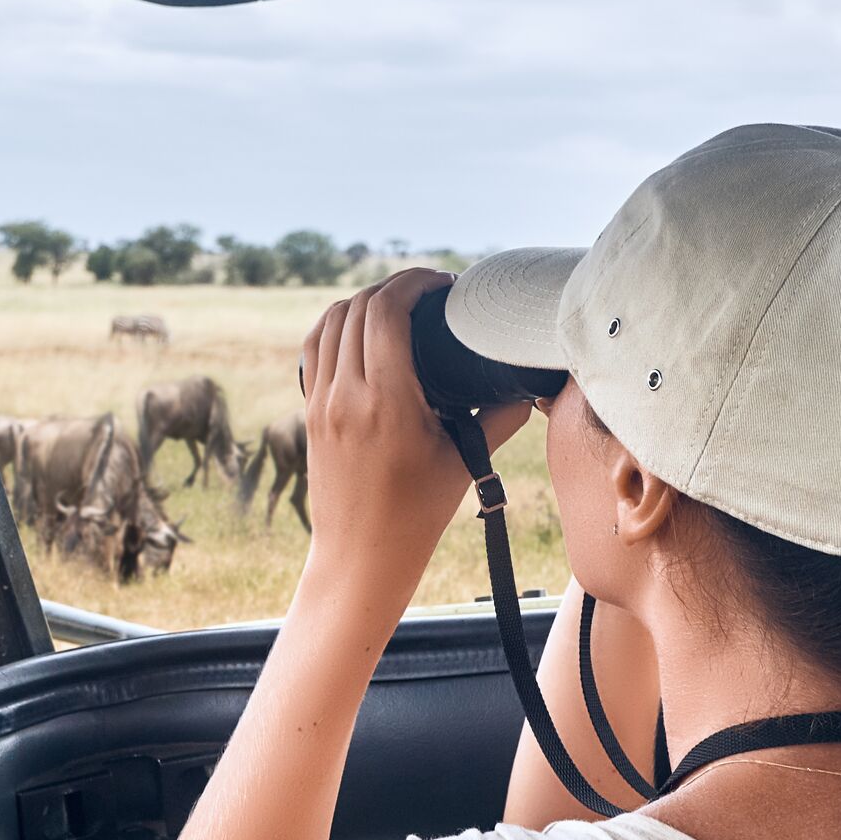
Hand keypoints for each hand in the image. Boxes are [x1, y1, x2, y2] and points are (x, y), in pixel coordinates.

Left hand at [298, 269, 532, 604]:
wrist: (360, 557)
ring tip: (397, 303)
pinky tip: (360, 329)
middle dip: (393, 287)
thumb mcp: (463, 463)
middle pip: (358, 308)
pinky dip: (335, 326)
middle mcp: (346, 396)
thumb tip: (530, 387)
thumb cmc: (416, 516)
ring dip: (361, 301)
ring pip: (329, 323)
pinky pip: (313, 350)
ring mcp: (321, 404)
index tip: (442, 282)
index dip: (413, 282)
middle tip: (428, 292)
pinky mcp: (310, 414)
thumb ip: (498, 418)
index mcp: (386, 401)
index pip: (386, 312)